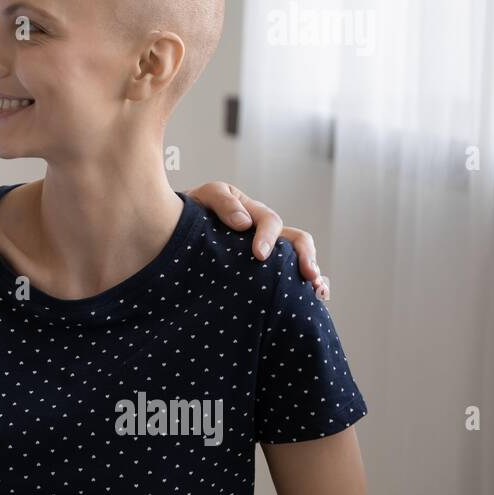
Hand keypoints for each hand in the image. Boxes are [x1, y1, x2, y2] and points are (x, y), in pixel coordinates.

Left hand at [185, 181, 329, 298]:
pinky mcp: (259, 271)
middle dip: (304, 256)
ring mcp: (266, 252)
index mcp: (252, 213)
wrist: (175, 227)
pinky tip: (314, 298)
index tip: (259, 255)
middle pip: (296, 240)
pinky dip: (301, 287)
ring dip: (310, 272)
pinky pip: (286, 277)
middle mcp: (264, 233)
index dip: (268, 237)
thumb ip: (224, 203)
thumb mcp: (206, 196)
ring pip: (296, 260)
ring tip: (318, 289)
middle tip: (307, 274)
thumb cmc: (192, 209)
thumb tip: (244, 224)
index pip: (270, 222)